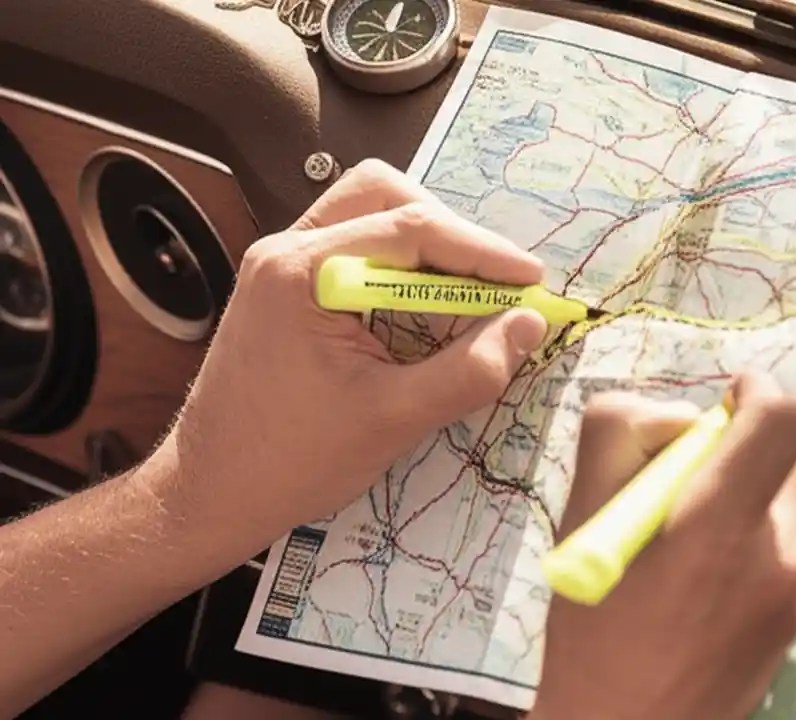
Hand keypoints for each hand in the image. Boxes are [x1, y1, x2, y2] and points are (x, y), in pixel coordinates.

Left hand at [149, 159, 548, 550]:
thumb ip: (468, 371)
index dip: (482, 250)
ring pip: (368, 212)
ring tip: (466, 294)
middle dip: (450, 232)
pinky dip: (398, 265)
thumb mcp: (394, 420)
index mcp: (301, 272)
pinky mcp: (285, 287)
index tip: (533, 279)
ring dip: (425, 245)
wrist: (209, 494)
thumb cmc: (291, 462)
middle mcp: (285, 250)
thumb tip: (529, 325)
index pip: (410, 228)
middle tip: (494, 284)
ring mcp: (280, 265)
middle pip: (383, 195)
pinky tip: (425, 307)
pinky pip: (353, 246)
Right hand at [532, 372, 795, 719]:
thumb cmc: (591, 631)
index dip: (758, 390)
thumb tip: (684, 417)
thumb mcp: (579, 519)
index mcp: (720, 523)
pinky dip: (767, 530)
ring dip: (774, 480)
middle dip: (785, 428)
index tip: (727, 398)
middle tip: (730, 445)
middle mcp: (779, 553)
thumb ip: (621, 437)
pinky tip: (711, 568)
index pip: (785, 418)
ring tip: (709, 513)